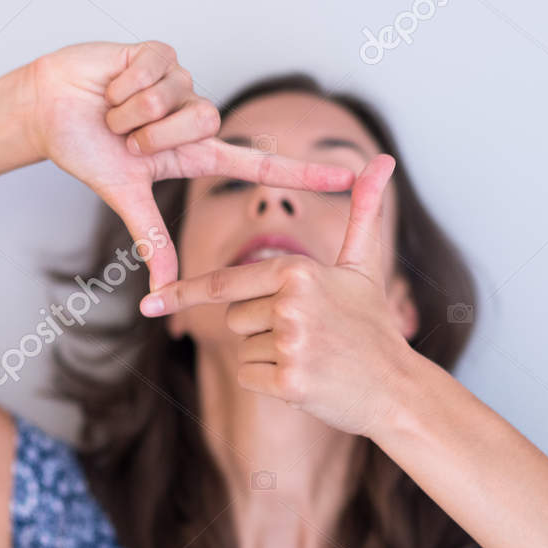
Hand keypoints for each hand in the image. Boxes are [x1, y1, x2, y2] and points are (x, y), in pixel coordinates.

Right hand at [23, 41, 356, 288]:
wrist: (47, 110)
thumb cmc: (84, 150)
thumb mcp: (124, 196)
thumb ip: (151, 239)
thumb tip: (161, 292)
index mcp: (194, 154)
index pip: (260, 165)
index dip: (306, 172)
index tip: (354, 175)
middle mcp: (195, 119)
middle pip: (206, 125)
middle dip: (154, 136)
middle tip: (125, 137)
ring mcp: (180, 84)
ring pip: (179, 99)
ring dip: (136, 111)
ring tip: (114, 111)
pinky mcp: (161, 54)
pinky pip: (159, 70)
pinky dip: (127, 85)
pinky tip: (112, 84)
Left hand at [136, 155, 417, 435]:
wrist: (398, 388)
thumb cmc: (373, 326)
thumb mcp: (365, 265)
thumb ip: (362, 213)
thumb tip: (381, 159)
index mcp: (298, 271)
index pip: (224, 283)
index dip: (184, 294)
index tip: (150, 302)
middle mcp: (291, 303)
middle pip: (233, 318)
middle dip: (259, 330)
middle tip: (307, 337)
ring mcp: (290, 343)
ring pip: (242, 349)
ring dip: (267, 358)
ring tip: (312, 357)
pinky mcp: (290, 382)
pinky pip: (248, 377)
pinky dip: (269, 385)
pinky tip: (307, 381)